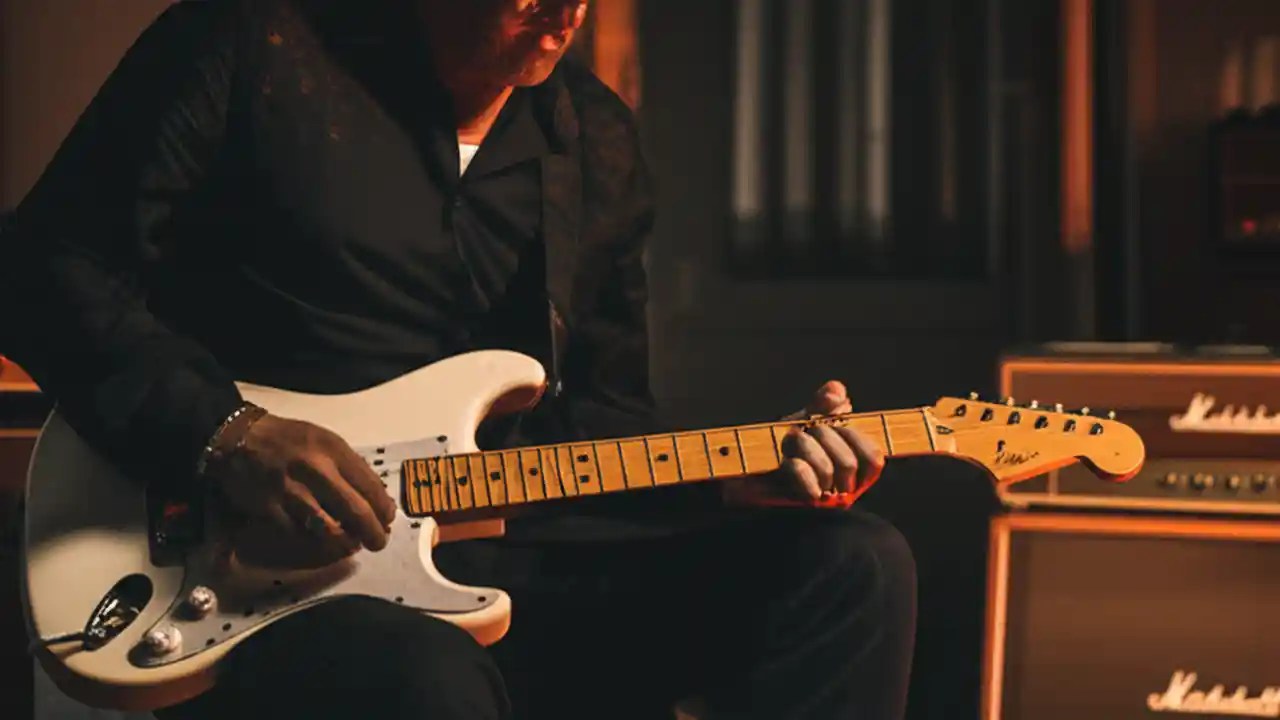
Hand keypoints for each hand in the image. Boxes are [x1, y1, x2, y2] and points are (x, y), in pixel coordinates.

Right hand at [208, 415, 397, 568]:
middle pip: (355, 511)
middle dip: (372, 533)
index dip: (383, 509)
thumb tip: (377, 497)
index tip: (388, 520)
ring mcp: (292, 492)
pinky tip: (324, 545)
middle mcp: (316, 470)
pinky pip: (300, 536)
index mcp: (333, 450)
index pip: (370, 486)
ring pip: (330, 530)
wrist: (241, 437)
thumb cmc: (290, 440)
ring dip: (346, 543)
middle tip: (378, 542)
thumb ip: (351, 467)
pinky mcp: (271, 509)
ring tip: (353, 545)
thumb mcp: (326, 441)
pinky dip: (315, 545)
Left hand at [723, 381, 884, 507]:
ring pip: (827, 469)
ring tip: (789, 442)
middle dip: (823, 436)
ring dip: (805, 446)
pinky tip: (787, 460)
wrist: (749, 465)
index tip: (832, 424)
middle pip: (848, 463)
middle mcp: (842, 491)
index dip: (854, 436)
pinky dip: (797, 467)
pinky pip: (806, 484)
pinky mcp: (796, 505)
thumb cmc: (784, 444)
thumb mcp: (806, 418)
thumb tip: (836, 391)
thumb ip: (824, 404)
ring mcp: (821, 501)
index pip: (872, 458)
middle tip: (804, 431)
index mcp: (854, 472)